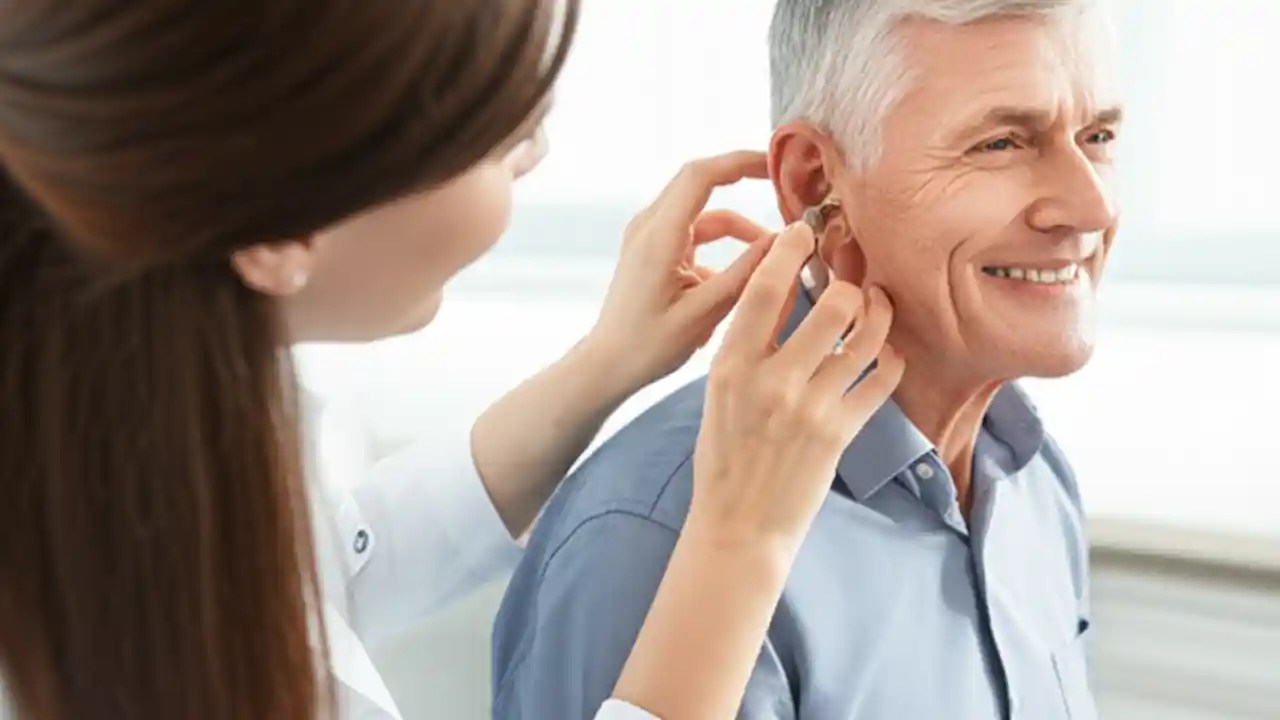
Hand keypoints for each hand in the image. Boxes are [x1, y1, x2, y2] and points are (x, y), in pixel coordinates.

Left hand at [585, 151, 776, 392]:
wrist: (608, 365)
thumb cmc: (648, 346)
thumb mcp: (704, 313)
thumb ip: (747, 275)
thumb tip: (785, 241)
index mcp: (658, 235)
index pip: (701, 175)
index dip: (741, 162)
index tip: (777, 165)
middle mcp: (649, 226)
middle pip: (702, 182)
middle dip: (744, 180)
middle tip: (786, 191)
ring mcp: (649, 236)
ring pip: (703, 212)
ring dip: (737, 226)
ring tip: (773, 251)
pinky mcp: (654, 251)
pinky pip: (694, 233)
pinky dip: (722, 245)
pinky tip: (741, 277)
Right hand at [689, 222, 904, 551]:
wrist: (738, 525)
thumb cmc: (724, 456)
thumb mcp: (719, 394)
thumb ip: (746, 345)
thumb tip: (777, 289)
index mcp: (731, 366)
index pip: (764, 288)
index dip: (787, 250)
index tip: (801, 232)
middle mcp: (771, 382)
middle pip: (830, 305)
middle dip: (849, 282)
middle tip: (852, 276)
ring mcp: (809, 409)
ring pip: (865, 338)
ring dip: (879, 313)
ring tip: (878, 304)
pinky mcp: (839, 435)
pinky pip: (881, 381)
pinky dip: (892, 360)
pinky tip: (888, 353)